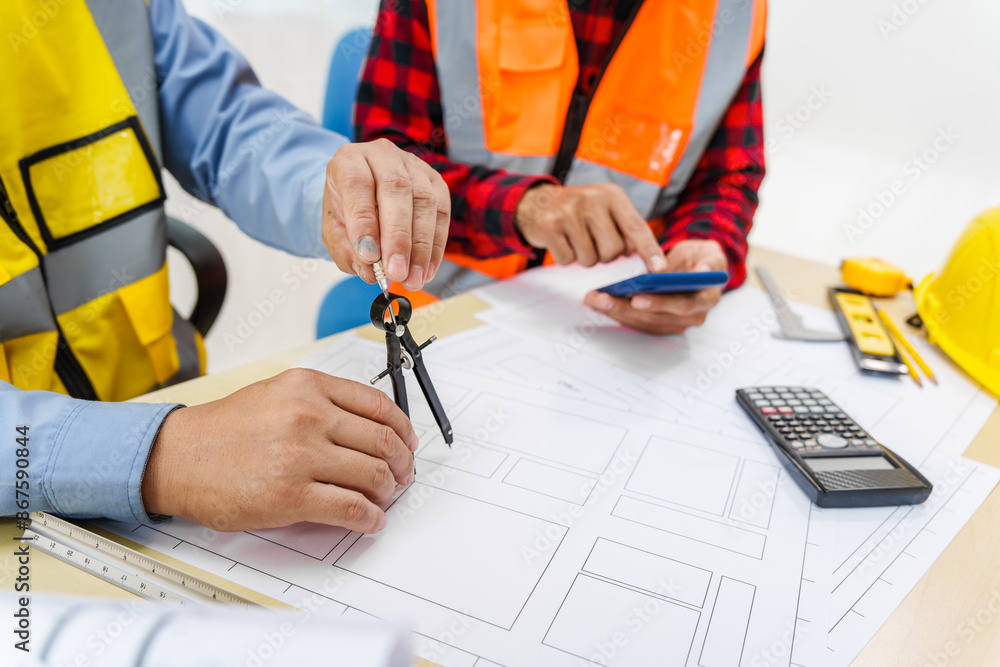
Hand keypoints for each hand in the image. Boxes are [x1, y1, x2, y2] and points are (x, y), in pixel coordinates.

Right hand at [141, 369, 418, 532]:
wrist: (178, 457)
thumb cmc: (224, 429)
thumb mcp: (277, 393)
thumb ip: (323, 401)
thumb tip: (369, 426)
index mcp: (308, 386)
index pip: (379, 404)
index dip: (403, 428)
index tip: (408, 442)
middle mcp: (308, 415)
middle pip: (383, 441)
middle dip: (402, 463)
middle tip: (402, 475)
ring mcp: (301, 456)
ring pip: (373, 475)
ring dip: (388, 492)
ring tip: (384, 498)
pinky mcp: (291, 495)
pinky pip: (351, 508)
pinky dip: (370, 518)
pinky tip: (370, 520)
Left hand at [322, 139, 450, 289]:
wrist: (364, 196)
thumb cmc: (348, 212)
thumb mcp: (335, 232)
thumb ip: (348, 251)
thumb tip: (371, 271)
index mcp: (349, 160)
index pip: (357, 184)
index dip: (364, 221)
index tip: (369, 256)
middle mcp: (383, 155)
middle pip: (395, 189)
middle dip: (397, 237)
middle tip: (396, 271)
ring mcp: (413, 165)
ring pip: (424, 201)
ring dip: (421, 246)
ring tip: (413, 278)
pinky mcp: (435, 182)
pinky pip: (442, 213)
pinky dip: (436, 245)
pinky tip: (427, 270)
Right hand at [515, 183, 666, 271]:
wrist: (537, 202)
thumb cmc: (579, 212)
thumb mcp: (606, 211)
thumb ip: (626, 230)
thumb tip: (645, 260)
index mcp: (612, 195)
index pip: (636, 227)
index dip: (649, 250)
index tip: (659, 269)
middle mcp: (592, 198)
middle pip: (613, 250)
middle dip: (604, 255)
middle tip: (592, 242)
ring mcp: (569, 210)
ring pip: (590, 258)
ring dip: (584, 258)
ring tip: (575, 239)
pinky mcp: (549, 224)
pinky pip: (567, 259)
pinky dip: (565, 257)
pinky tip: (561, 240)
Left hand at [582, 239, 727, 334]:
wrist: (700, 267)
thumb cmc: (702, 259)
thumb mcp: (708, 253)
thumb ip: (707, 261)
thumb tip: (703, 270)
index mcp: (706, 299)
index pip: (682, 305)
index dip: (659, 303)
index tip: (637, 298)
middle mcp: (692, 317)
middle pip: (655, 317)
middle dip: (626, 309)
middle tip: (603, 300)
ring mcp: (675, 324)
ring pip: (642, 323)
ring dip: (616, 312)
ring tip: (594, 300)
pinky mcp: (660, 325)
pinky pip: (636, 323)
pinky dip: (616, 313)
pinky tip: (599, 303)